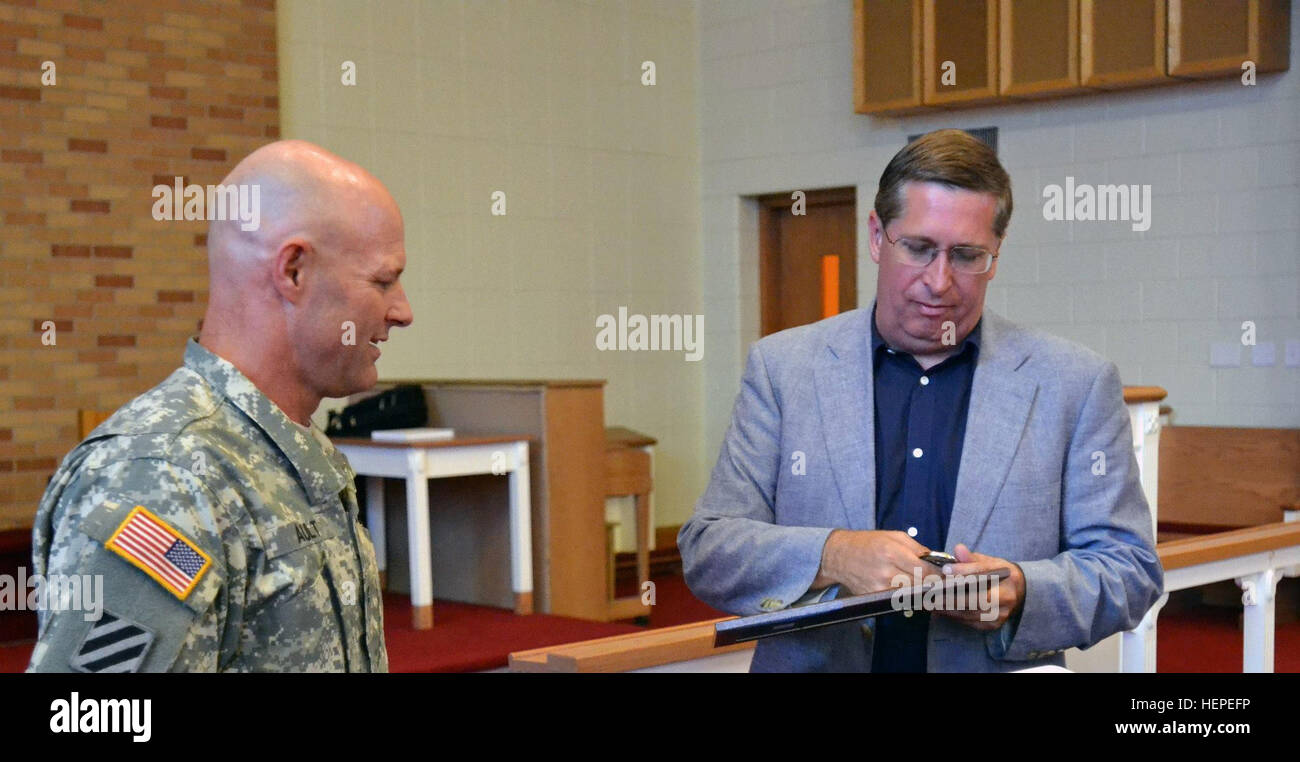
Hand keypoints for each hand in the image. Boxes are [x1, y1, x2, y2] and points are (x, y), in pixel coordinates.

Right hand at [813, 529, 932, 595]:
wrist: (839, 556)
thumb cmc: (867, 543)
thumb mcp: (893, 536)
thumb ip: (916, 547)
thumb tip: (936, 559)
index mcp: (891, 552)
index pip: (924, 570)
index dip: (939, 575)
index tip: (948, 576)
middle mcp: (885, 571)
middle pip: (919, 585)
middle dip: (933, 584)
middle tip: (943, 583)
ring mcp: (879, 586)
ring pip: (910, 595)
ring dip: (921, 592)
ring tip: (927, 587)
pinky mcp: (874, 596)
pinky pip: (897, 600)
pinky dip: (906, 597)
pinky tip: (909, 590)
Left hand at [933, 543, 1024, 630]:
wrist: (1015, 592)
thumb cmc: (997, 574)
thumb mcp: (988, 561)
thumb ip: (971, 558)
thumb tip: (958, 549)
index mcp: (1007, 577)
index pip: (984, 574)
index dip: (964, 571)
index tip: (945, 569)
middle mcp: (1007, 598)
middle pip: (976, 598)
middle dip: (952, 595)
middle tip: (931, 590)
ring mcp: (1000, 614)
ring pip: (970, 612)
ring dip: (948, 607)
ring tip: (929, 600)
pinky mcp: (992, 625)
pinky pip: (969, 621)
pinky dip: (952, 615)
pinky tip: (938, 608)